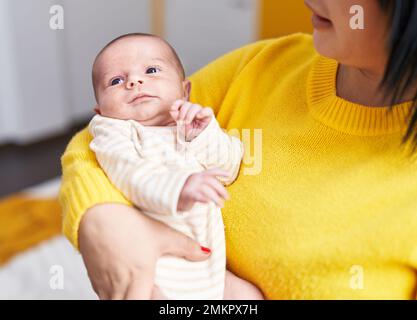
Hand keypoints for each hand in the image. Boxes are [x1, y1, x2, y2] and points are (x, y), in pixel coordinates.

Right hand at [78, 203, 211, 299]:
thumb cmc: (126, 223)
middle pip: (127, 308)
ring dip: (127, 300)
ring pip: (114, 305)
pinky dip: (114, 295)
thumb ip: (186, 247)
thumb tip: (206, 253)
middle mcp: (119, 288)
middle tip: (150, 294)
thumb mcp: (162, 234)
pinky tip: (123, 284)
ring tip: (138, 290)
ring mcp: (103, 285)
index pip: (142, 309)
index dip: (154, 306)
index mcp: (138, 281)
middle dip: (139, 303)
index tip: (160, 300)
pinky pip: (104, 296)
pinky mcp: (93, 279)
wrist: (94, 212)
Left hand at [169, 100, 212, 140]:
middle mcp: (194, 110)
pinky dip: (203, 112)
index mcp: (186, 111)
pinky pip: (208, 110)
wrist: (199, 141)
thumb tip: (172, 110)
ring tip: (187, 122)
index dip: (177, 103)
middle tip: (181, 121)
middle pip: (187, 104)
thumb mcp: (181, 127)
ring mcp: (201, 112)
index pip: (181, 103)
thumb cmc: (190, 134)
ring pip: (195, 106)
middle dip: (182, 112)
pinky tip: (198, 116)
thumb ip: (177, 118)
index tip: (172, 108)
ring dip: (189, 114)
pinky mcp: (209, 116)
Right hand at [177, 169, 229, 210]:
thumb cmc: (187, 193)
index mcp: (199, 175)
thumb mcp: (197, 186)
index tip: (229, 175)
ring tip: (221, 205)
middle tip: (227, 197)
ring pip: (206, 190)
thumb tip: (222, 193)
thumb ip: (207, 186)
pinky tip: (208, 203)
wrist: (172, 197)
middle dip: (221, 189)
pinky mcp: (187, 194)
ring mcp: (191, 186)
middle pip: (211, 182)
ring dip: (216, 198)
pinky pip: (198, 196)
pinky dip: (204, 199)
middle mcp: (195, 178)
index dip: (221, 172)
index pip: (211, 171)